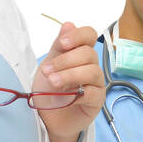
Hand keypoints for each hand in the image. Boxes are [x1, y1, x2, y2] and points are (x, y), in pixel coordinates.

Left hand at [33, 22, 104, 141]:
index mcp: (79, 53)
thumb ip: (59, 47)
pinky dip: (80, 93)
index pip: (89, 35)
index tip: (62, 44)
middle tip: (47, 71)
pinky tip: (68, 97)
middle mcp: (90, 66)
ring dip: (70, 75)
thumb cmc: (48, 89)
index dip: (78, 36)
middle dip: (65, 61)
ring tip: (53, 83)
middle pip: (88, 54)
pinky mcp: (96, 101)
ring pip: (92, 71)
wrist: (45, 117)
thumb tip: (68, 24)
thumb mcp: (48, 65)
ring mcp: (96, 83)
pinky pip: (94, 92)